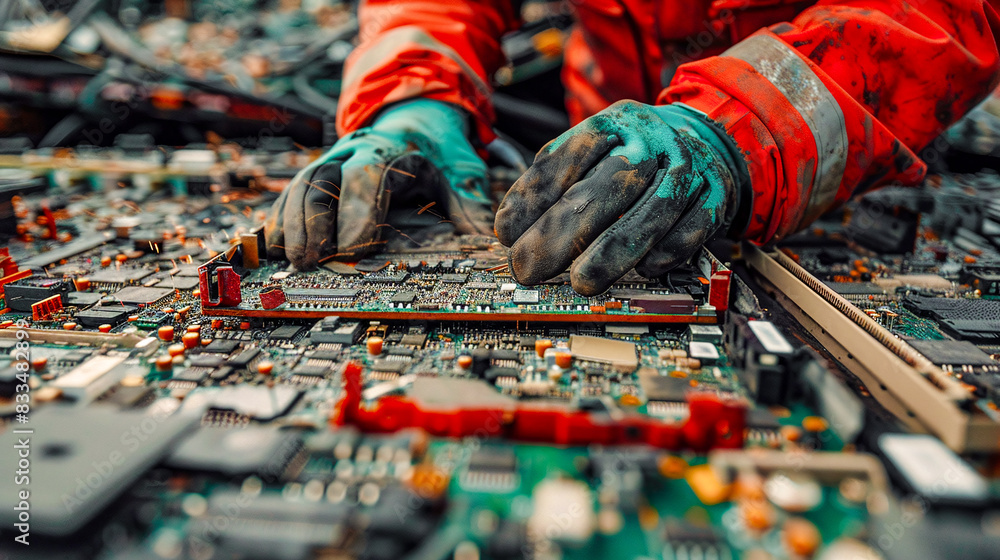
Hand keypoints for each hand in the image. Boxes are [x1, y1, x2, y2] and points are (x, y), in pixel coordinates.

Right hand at [266, 99, 492, 268]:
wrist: (416, 116)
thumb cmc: (437, 150)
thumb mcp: (461, 169)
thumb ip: (470, 203)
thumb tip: (484, 240)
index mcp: (387, 148)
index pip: (366, 175)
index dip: (356, 211)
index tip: (351, 248)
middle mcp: (350, 151)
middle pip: (320, 180)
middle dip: (311, 221)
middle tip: (309, 260)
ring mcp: (329, 161)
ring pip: (298, 186)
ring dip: (290, 223)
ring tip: (291, 258)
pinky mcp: (316, 175)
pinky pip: (289, 194)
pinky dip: (279, 220)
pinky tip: (273, 247)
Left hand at [495, 101, 746, 295]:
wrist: (708, 138)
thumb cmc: (631, 154)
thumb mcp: (591, 149)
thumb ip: (551, 181)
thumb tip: (508, 229)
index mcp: (613, 122)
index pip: (567, 158)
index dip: (534, 198)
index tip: (507, 235)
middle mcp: (652, 140)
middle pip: (604, 189)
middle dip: (562, 234)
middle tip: (529, 268)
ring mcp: (688, 167)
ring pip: (650, 214)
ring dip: (613, 253)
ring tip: (581, 282)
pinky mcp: (714, 196)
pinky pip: (691, 229)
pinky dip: (666, 252)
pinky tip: (643, 270)